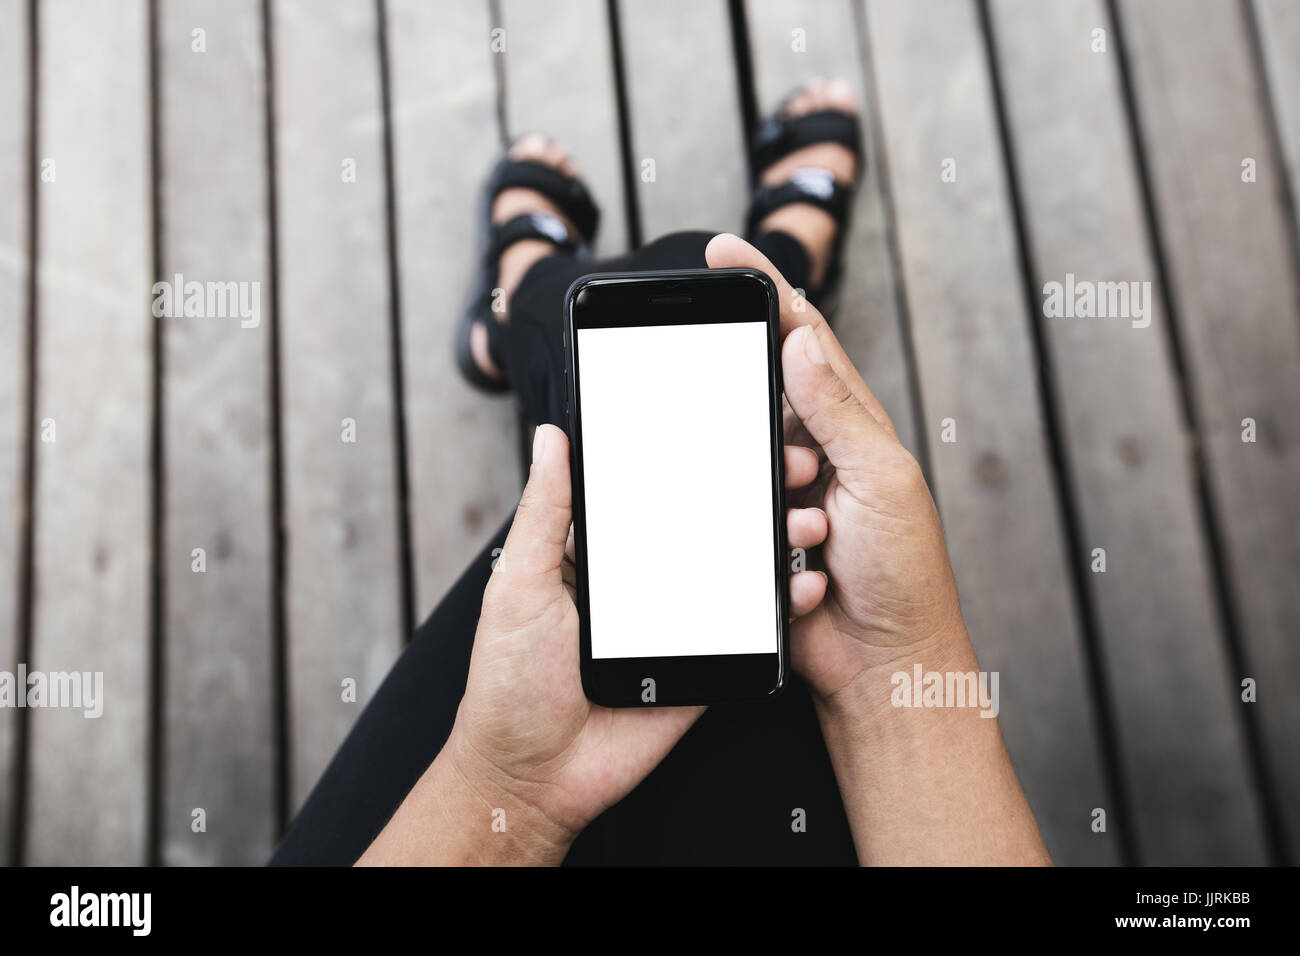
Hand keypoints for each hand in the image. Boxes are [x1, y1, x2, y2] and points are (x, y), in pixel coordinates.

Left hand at [364, 389, 831, 865]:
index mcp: (596, 557)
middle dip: (747, 499)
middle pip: (702, 529)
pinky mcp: (700, 663)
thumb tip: (549, 439)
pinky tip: (801, 586)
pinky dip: (779, 609)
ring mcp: (674, 624)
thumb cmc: (509, 680)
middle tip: (787, 465)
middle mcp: (640, 584)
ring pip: (732, 575)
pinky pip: (746, 631)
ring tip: (805, 520)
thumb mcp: (520, 584)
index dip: (685, 464)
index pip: (647, 496)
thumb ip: (544, 513)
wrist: (534, 776)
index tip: (725, 429)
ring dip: (773, 546)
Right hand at [706, 234, 967, 705]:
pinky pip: (729, 508)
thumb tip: (799, 340)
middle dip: (741, 390)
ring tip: (812, 530)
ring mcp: (786, 491)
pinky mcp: (760, 533)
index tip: (723, 252)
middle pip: (761, 386)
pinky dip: (750, 526)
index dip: (764, 289)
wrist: (882, 663)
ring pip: (739, 450)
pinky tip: (794, 563)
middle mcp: (819, 447)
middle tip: (752, 424)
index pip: (803, 336)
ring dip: (759, 483)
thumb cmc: (902, 573)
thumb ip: (838, 410)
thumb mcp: (880, 480)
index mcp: (853, 421)